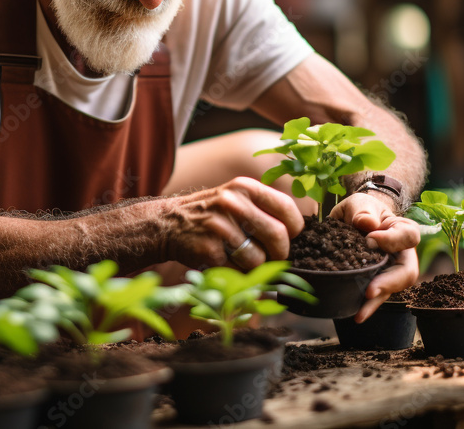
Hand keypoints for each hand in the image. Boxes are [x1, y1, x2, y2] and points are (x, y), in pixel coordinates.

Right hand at [162, 177, 303, 270]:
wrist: (167, 224)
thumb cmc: (210, 215)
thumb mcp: (234, 199)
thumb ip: (263, 209)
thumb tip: (296, 236)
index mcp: (244, 187)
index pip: (287, 208)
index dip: (294, 229)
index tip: (288, 238)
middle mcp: (233, 203)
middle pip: (278, 236)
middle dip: (280, 254)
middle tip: (272, 259)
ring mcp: (219, 226)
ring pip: (259, 259)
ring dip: (254, 268)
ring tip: (240, 260)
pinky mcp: (208, 249)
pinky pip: (237, 272)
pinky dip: (236, 275)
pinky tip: (224, 263)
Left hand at [330, 191, 419, 321]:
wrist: (355, 219)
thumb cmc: (363, 209)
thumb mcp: (361, 203)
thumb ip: (363, 211)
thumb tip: (366, 225)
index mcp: (403, 230)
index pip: (407, 237)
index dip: (392, 240)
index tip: (370, 239)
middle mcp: (403, 254)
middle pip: (407, 272)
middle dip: (389, 284)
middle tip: (369, 292)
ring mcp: (391, 270)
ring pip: (392, 289)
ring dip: (376, 302)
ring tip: (359, 313)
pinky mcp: (377, 281)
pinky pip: (376, 296)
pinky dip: (366, 306)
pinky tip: (355, 315)